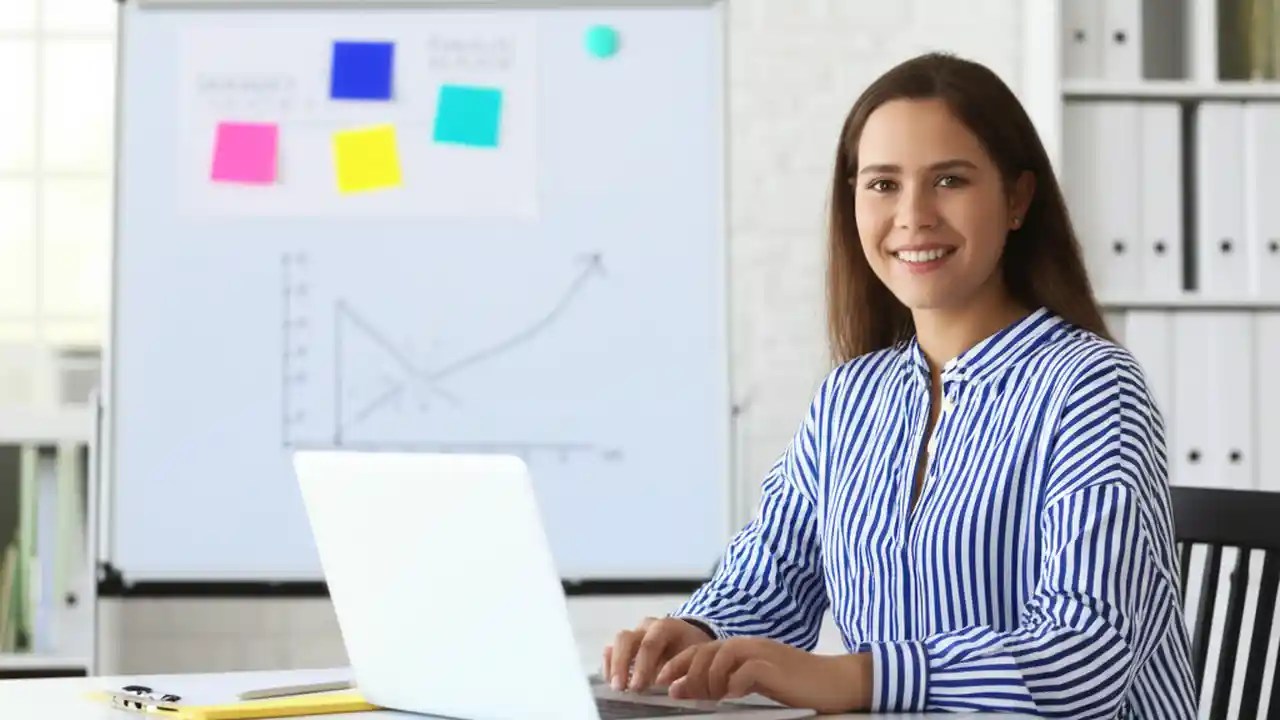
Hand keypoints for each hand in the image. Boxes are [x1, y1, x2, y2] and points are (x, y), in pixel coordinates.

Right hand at [603, 617, 714, 692]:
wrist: (691, 640)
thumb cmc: (692, 652)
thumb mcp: (693, 659)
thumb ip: (683, 672)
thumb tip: (673, 690)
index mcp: (666, 627)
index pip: (650, 643)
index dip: (642, 666)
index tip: (638, 687)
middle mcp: (646, 628)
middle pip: (626, 639)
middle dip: (621, 665)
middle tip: (621, 688)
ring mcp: (634, 634)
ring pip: (617, 644)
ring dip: (614, 667)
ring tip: (616, 687)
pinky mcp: (626, 645)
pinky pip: (611, 651)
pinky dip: (609, 666)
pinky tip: (611, 681)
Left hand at [654, 637, 871, 713]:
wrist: (832, 682)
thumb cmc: (795, 685)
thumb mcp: (755, 681)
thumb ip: (728, 681)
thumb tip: (692, 691)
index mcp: (742, 647)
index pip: (701, 649)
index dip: (678, 664)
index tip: (663, 683)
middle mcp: (749, 645)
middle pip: (705, 651)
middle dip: (684, 673)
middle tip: (676, 693)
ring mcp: (762, 654)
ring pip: (720, 657)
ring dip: (707, 680)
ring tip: (708, 698)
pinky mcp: (775, 667)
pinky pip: (746, 672)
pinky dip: (734, 685)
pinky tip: (731, 697)